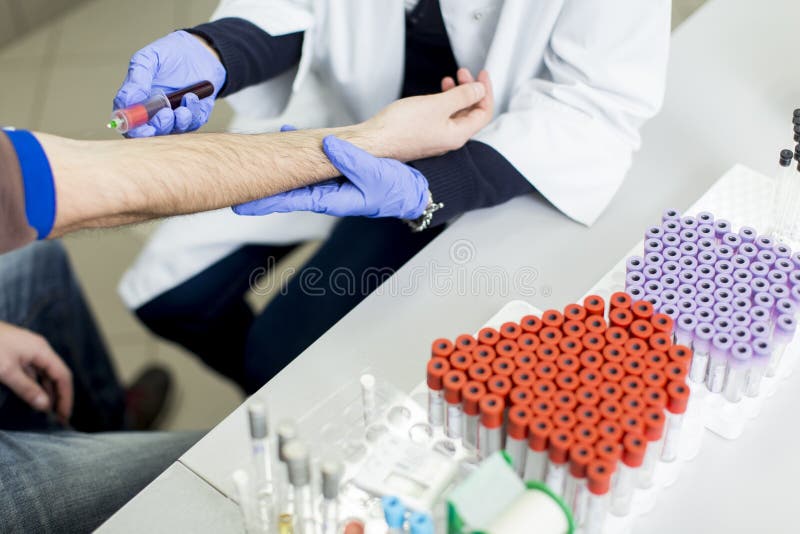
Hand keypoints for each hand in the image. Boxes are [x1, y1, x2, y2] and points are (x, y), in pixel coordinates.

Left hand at [0, 322, 72, 419]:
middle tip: (56, 418)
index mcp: (42, 350)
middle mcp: (39, 349)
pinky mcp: (16, 354)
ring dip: (45, 392)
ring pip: (43, 374)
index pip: (63, 375)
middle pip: (55, 375)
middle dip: (57, 396)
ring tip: (44, 412)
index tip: (64, 416)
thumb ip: (27, 388)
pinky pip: (31, 372)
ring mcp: (27, 351)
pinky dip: (34, 385)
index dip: (66, 396)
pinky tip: (30, 397)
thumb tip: (45, 406)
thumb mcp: (6, 371)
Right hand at [113, 31, 226, 137]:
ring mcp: (175, 116)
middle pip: (154, 133)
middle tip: (166, 114)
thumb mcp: (148, 59)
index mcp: (138, 101)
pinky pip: (194, 123)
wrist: (199, 51)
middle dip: (160, 127)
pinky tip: (193, 96)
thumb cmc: (170, 53)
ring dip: (180, 120)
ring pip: (175, 130)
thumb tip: (127, 100)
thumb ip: (137, 78)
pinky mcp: (194, 116)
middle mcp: (155, 112)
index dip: (136, 132)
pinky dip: (194, 112)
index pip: (132, 125)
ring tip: (186, 99)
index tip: (144, 129)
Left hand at [234, 131, 428, 217]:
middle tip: (231, 182)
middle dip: (261, 185)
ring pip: (297, 171)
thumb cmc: (396, 188)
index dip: (267, 200)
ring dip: (277, 164)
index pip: (292, 199)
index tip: (242, 206)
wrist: (412, 188)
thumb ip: (350, 160)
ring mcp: (330, 179)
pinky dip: (299, 145)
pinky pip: (311, 157)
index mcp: (333, 198)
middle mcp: (326, 190)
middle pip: (287, 188)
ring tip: (254, 155)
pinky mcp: (338, 167)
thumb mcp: (375, 175)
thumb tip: (323, 143)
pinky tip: (288, 134)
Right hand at [362, 69, 493, 161]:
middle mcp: (448, 140)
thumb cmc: (400, 128)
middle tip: (464, 73)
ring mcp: (435, 139)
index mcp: (457, 135)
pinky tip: (435, 95)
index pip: (483, 113)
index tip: (482, 75)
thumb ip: (461, 96)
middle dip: (470, 91)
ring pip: (454, 115)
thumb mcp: (437, 105)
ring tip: (449, 80)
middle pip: (470, 114)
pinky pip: (441, 118)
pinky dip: (443, 103)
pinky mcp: (423, 136)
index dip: (485, 92)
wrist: (373, 142)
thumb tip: (479, 90)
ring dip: (456, 95)